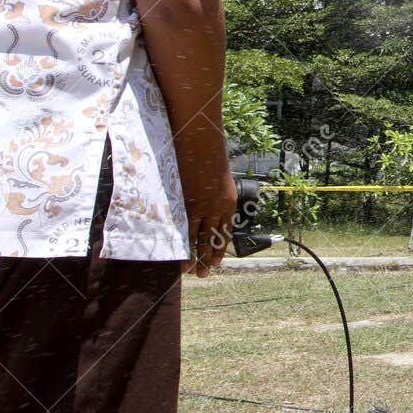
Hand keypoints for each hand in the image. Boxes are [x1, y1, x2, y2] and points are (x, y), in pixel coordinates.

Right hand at [180, 154, 236, 277]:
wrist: (201, 138)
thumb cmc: (207, 151)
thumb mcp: (216, 175)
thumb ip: (211, 191)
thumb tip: (201, 201)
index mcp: (229, 199)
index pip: (225, 229)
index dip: (220, 246)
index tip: (218, 260)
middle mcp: (220, 206)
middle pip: (214, 238)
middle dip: (210, 257)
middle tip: (206, 274)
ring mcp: (204, 207)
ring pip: (201, 239)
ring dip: (198, 258)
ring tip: (194, 273)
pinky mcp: (189, 204)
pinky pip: (187, 232)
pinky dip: (185, 247)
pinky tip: (183, 260)